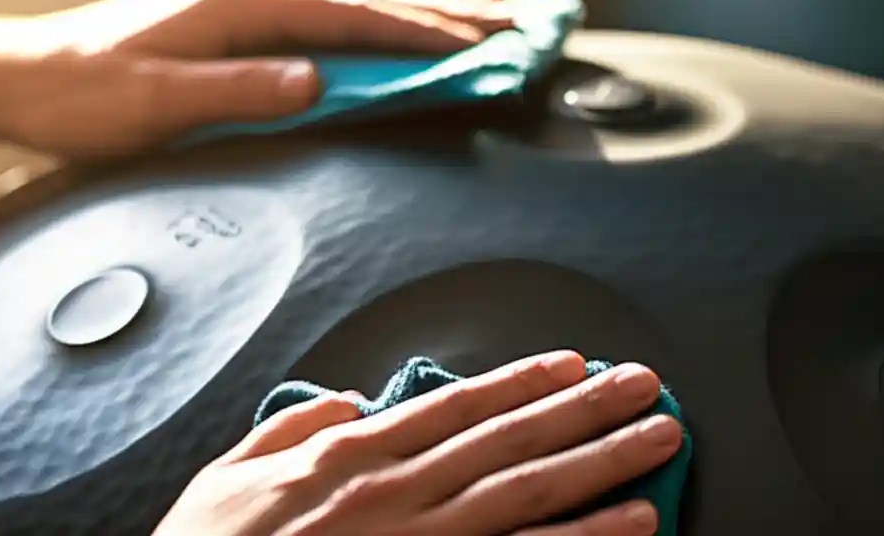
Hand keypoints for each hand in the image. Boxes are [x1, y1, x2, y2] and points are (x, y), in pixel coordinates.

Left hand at [0, 0, 510, 158]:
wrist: (25, 79)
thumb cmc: (86, 97)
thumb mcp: (158, 105)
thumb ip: (240, 90)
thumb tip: (316, 82)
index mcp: (243, 3)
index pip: (352, 16)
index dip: (420, 30)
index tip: (481, 43)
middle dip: (445, 13)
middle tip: (517, 22)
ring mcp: (251, 3)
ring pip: (356, 4)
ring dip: (422, 9)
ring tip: (488, 10)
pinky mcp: (243, 24)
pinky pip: (331, 19)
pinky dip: (379, 19)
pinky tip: (399, 20)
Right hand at [155, 351, 680, 535]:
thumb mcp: (224, 479)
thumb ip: (290, 432)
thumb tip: (345, 401)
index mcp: (349, 457)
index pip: (454, 407)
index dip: (519, 383)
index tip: (569, 364)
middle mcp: (397, 492)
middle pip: (510, 438)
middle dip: (584, 407)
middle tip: (646, 385)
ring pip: (530, 492)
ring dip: (602, 461)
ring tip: (659, 439)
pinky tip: (631, 526)